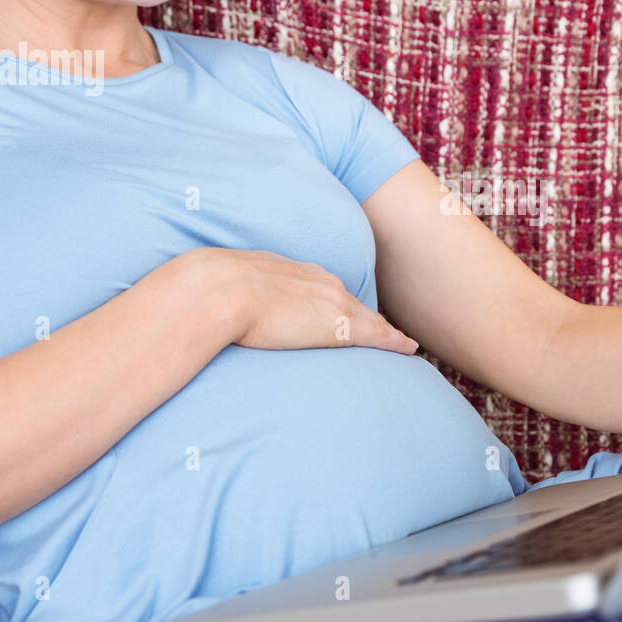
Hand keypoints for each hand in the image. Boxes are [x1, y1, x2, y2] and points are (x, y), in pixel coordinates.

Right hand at [190, 247, 419, 354]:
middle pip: (354, 303)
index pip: (326, 290)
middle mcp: (321, 283)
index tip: (346, 312)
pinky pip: (378, 335)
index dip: (340, 304)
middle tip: (385, 331)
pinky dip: (395, 342)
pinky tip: (409, 349)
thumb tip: (219, 309)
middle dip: (369, 316)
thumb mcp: (229, 286)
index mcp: (295, 272)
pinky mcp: (339, 326)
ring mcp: (333, 302)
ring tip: (400, 342)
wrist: (219, 290)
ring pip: (370, 318)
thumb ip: (236, 297)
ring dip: (385, 331)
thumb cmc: (212, 291)